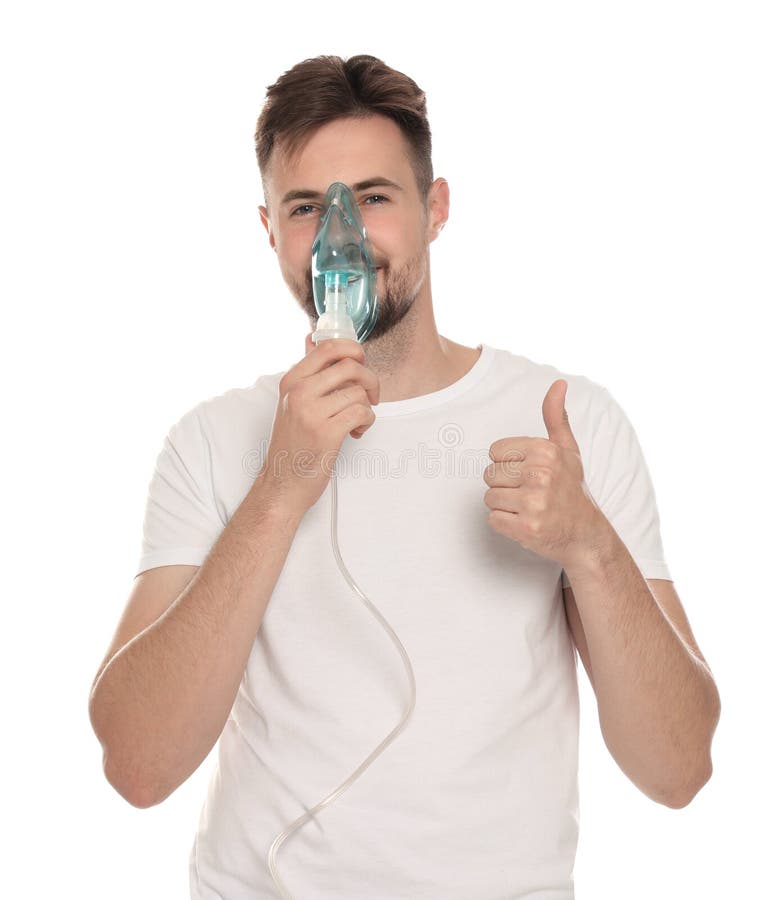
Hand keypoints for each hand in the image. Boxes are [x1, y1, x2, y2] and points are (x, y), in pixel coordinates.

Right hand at [258, 332, 379, 514]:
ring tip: (357, 421)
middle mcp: (299, 392)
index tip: (361, 364)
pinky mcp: (326, 433)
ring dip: (367, 407)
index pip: (328, 348)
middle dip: (370, 379)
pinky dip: (367, 422)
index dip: (354, 350)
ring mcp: (311, 412)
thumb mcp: (291, 402)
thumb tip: (312, 338)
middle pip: (351, 366)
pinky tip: (356, 432)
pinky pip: (362, 413)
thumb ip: (306, 372)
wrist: (282, 483)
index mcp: (291, 381)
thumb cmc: (292, 444)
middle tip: (370, 395)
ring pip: (359, 392)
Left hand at [483, 379, 606, 566]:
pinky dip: (505, 524)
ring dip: (504, 505)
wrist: (584, 533)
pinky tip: (525, 522)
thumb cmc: (570, 489)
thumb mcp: (567, 449)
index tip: (528, 473)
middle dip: (505, 485)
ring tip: (527, 507)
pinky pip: (493, 519)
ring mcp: (534, 502)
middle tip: (529, 493)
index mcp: (546, 451)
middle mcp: (541, 474)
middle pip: (489, 474)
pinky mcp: (527, 527)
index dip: (507, 464)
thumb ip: (556, 417)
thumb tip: (558, 383)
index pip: (494, 451)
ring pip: (489, 497)